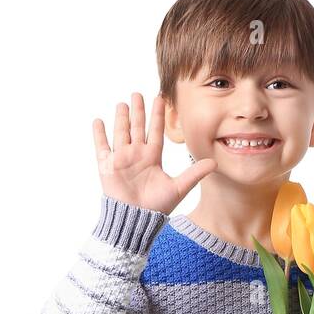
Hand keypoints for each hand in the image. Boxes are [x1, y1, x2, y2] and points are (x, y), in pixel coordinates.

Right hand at [92, 93, 217, 215]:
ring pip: (121, 133)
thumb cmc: (156, 207)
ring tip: (123, 104)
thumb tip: (215, 163)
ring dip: (122, 118)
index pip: (155, 131)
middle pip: (137, 128)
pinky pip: (102, 147)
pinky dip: (99, 134)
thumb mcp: (178, 187)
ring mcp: (122, 159)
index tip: (160, 98)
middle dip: (138, 111)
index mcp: (152, 158)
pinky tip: (98, 121)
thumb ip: (195, 173)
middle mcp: (137, 155)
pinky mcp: (108, 166)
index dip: (158, 116)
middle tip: (138, 94)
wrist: (136, 220)